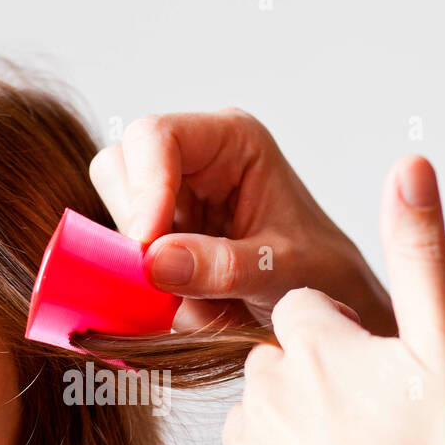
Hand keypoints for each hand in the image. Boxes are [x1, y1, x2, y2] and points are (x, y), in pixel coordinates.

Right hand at [89, 107, 397, 336]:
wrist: (329, 307)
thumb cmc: (322, 275)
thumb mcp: (282, 272)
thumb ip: (222, 267)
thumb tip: (153, 263)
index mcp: (231, 140)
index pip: (156, 136)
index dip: (143, 189)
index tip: (146, 249)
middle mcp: (194, 160)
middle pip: (120, 170)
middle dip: (134, 230)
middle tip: (162, 283)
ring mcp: (172, 198)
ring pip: (115, 217)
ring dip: (141, 266)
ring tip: (194, 300)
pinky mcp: (160, 236)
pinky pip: (124, 256)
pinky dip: (146, 289)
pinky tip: (189, 305)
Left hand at [195, 155, 444, 444]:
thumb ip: (420, 253)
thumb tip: (410, 167)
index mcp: (309, 347)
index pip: (304, 316)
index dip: (344, 345)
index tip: (380, 381)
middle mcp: (263, 397)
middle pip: (275, 369)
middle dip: (313, 389)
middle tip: (374, 433)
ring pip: (256, 427)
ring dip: (291, 442)